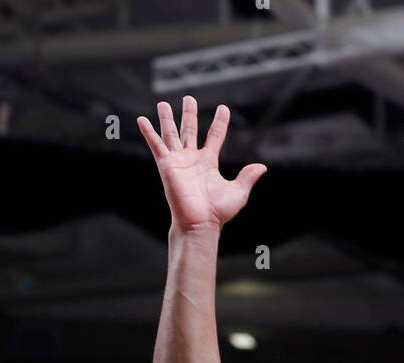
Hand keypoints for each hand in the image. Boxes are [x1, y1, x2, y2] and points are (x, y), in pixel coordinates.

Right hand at [137, 96, 265, 233]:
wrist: (200, 223)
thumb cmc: (217, 212)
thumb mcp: (238, 192)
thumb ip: (248, 177)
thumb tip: (262, 167)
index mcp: (208, 163)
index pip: (214, 136)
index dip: (219, 122)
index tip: (223, 108)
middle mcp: (192, 159)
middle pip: (190, 131)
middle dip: (189, 114)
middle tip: (189, 98)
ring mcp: (178, 161)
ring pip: (171, 134)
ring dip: (167, 118)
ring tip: (163, 103)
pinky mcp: (166, 165)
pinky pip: (156, 145)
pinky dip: (148, 133)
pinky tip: (141, 119)